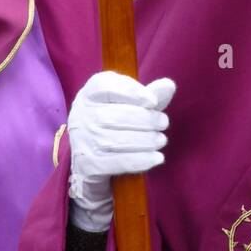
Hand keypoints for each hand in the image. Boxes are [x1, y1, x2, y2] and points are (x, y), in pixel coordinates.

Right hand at [67, 71, 174, 233]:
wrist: (90, 159)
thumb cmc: (113, 123)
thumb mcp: (128, 104)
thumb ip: (148, 95)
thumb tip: (169, 85)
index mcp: (89, 93)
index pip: (105, 86)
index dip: (131, 92)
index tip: (153, 102)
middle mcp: (81, 114)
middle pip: (116, 116)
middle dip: (146, 120)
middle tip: (164, 122)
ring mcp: (83, 140)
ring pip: (117, 140)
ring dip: (146, 140)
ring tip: (161, 140)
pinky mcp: (89, 164)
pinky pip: (119, 162)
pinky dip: (141, 160)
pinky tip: (157, 158)